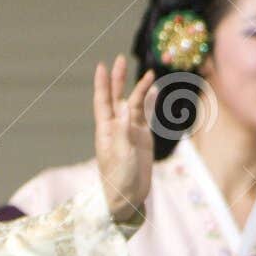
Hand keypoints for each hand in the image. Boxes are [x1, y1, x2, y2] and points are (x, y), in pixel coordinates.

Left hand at [93, 55, 153, 223]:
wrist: (129, 196)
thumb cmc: (119, 178)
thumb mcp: (120, 154)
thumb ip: (122, 130)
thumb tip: (124, 106)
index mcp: (106, 130)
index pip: (102, 102)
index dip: (102, 84)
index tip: (101, 66)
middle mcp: (116, 127)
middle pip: (116, 97)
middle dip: (118, 79)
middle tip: (119, 59)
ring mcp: (130, 131)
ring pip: (134, 104)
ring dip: (139, 89)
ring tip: (147, 74)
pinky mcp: (142, 137)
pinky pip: (146, 114)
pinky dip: (150, 102)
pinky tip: (154, 90)